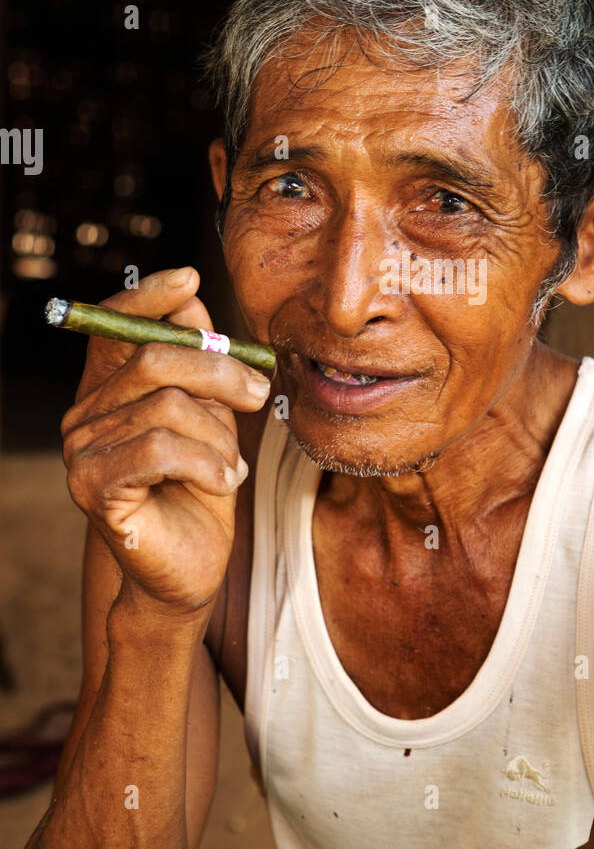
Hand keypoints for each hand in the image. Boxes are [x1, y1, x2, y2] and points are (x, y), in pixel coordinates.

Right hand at [61, 267, 270, 616]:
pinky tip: (222, 482)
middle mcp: (85, 414)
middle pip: (155, 358)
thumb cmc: (202, 493)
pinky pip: (159, 448)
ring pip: (168, 406)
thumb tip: (194, 302)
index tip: (189, 277)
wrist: (190, 570)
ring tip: (230, 467)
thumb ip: (201, 368)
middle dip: (220, 372)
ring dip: (218, 436)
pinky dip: (205, 462)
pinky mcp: (93, 486)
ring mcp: (82, 450)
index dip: (148, 297)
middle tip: (257, 394)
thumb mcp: (212, 420)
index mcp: (111, 391)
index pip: (115, 326)